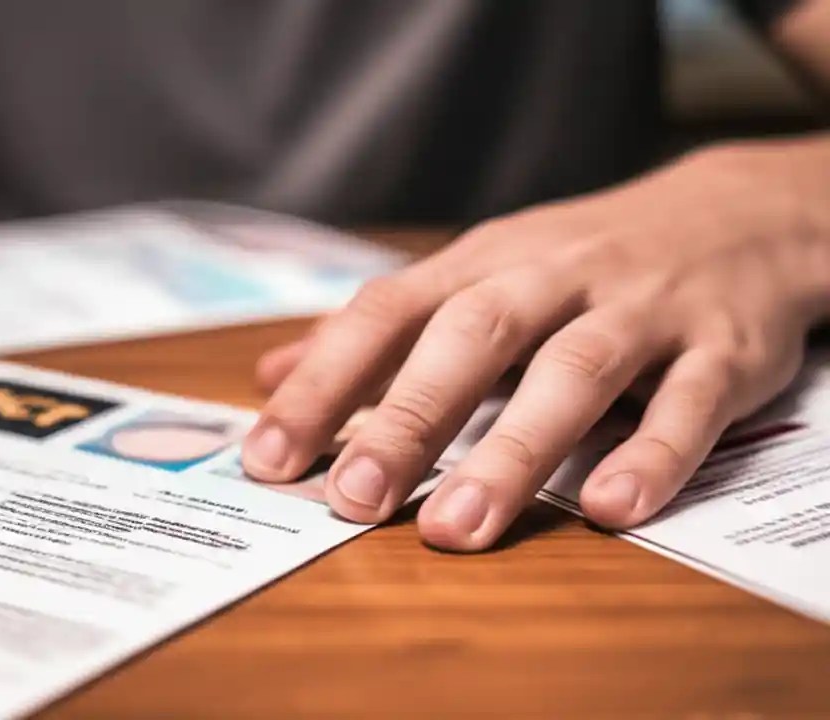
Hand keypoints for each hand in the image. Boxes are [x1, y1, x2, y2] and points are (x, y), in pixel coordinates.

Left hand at [243, 138, 829, 550]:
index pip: (386, 314)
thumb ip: (377, 331)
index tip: (267, 456)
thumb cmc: (576, 262)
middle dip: (407, 419)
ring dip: (512, 452)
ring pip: (573, 372)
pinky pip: (690, 403)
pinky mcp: (722, 349)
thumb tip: (270, 374)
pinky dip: (652, 453)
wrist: (738, 214)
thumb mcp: (474, 274)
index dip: (324, 383)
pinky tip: (608, 508)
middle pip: (472, 339)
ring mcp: (641, 309)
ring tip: (456, 528)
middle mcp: (553, 278)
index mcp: (481, 265)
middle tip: (349, 500)